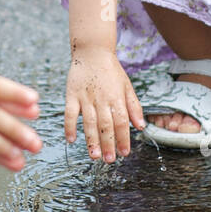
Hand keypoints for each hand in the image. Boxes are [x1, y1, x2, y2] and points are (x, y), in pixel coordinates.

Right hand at [65, 46, 145, 162]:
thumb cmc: (111, 71)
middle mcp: (101, 99)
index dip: (123, 138)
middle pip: (106, 124)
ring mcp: (85, 97)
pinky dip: (69, 126)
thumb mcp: (127, 86)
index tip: (124, 153)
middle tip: (109, 160)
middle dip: (108, 143)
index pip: (121, 121)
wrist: (92, 52)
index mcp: (116, 97)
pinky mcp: (72, 94)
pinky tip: (71, 139)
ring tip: (94, 156)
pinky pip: (70, 113)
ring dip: (91, 140)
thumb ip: (134, 107)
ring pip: (89, 121)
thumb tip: (140, 127)